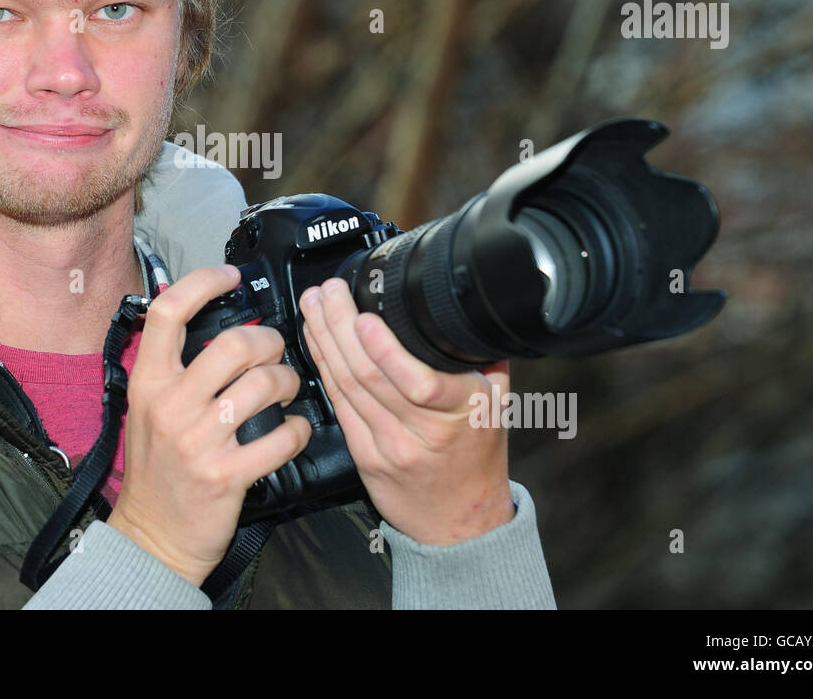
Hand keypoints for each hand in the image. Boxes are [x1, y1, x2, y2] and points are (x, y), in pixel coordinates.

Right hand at [108, 265, 312, 587]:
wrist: (151, 538)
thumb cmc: (155, 472)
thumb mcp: (145, 411)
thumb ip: (170, 370)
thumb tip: (205, 323)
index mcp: (148, 383)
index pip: (168, 312)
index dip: (204, 283)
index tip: (231, 278)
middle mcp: (170, 406)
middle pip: (234, 344)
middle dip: (269, 341)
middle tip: (275, 351)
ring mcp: (198, 441)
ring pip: (264, 385)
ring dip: (288, 381)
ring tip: (288, 389)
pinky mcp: (226, 475)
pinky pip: (281, 438)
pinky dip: (299, 430)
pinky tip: (296, 430)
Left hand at [298, 278, 514, 545]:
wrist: (461, 522)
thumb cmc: (478, 458)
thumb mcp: (498, 406)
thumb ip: (486, 358)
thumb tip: (468, 311)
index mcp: (461, 412)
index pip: (420, 382)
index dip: (385, 348)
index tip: (365, 316)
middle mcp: (422, 431)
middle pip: (370, 374)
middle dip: (341, 325)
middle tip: (327, 291)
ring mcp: (388, 445)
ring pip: (347, 386)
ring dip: (325, 340)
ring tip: (313, 305)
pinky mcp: (363, 455)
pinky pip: (339, 404)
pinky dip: (323, 368)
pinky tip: (314, 342)